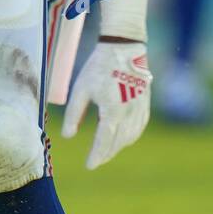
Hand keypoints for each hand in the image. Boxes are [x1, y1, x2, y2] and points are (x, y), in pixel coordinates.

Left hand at [62, 41, 151, 167]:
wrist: (124, 48)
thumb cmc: (99, 66)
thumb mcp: (81, 89)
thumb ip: (74, 114)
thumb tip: (67, 136)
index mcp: (112, 111)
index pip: (104, 142)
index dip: (96, 156)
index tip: (89, 166)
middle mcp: (129, 114)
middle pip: (117, 143)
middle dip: (106, 154)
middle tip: (95, 161)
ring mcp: (140, 109)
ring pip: (130, 137)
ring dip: (117, 147)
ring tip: (105, 150)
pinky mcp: (145, 103)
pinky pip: (138, 127)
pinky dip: (129, 136)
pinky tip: (121, 137)